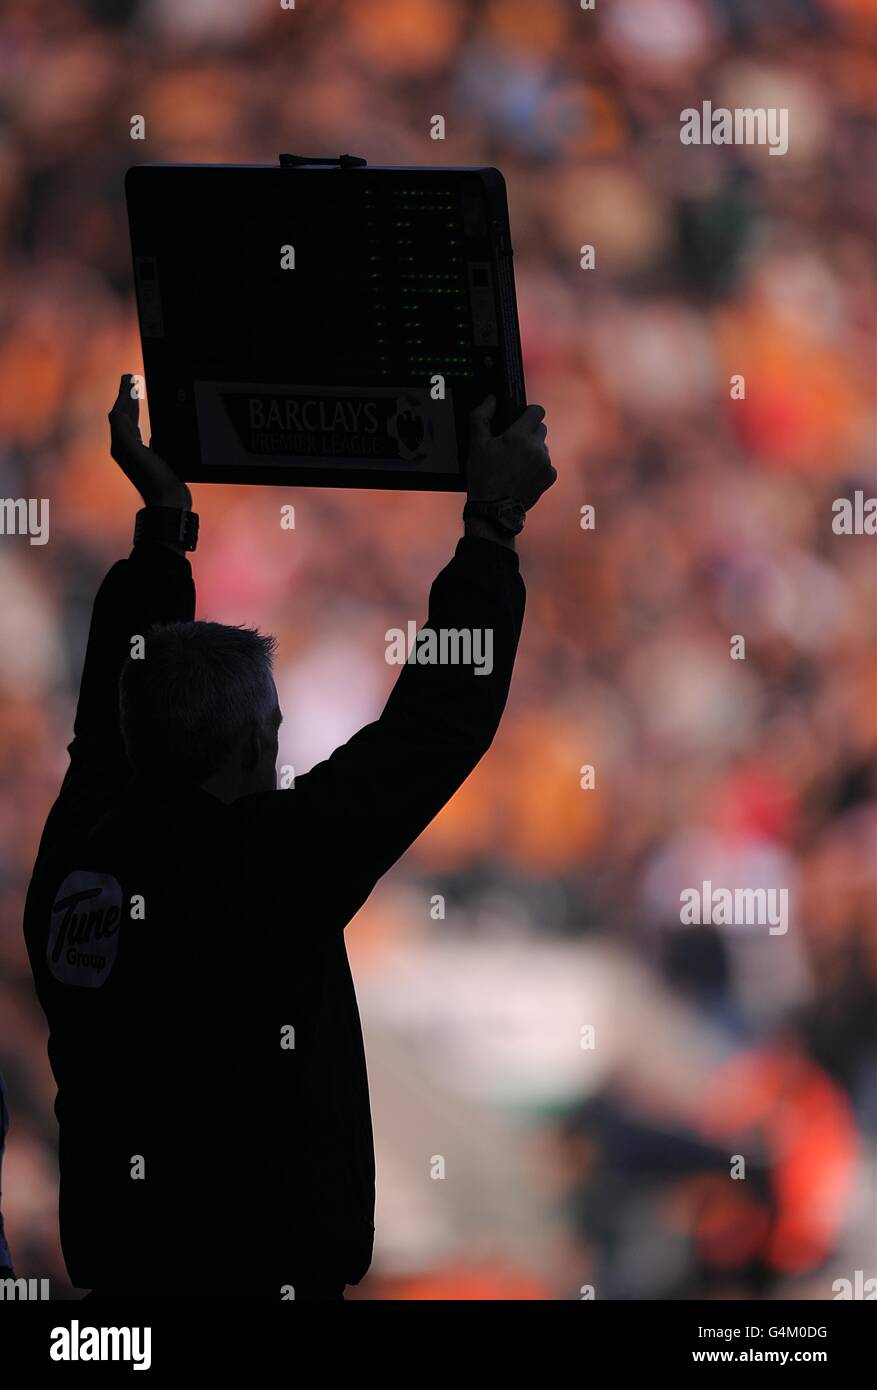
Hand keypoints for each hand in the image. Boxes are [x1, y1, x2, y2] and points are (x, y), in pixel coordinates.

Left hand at [108, 375, 190, 509]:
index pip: (120, 412)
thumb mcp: (132, 450)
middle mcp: (127, 449)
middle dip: (127, 398)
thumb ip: (121, 429)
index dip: (124, 394)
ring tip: (138, 396)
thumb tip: (116, 410)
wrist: (168, 502)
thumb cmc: (152, 477)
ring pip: (134, 426)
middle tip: (131, 379)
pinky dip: (147, 425)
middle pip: (124, 417)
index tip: (129, 377)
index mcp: (121, 444)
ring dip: (136, 409)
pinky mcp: (154, 462)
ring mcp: (140, 456)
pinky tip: (151, 424)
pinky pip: (146, 437)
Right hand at [466, 395, 555, 509]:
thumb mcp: (476, 445)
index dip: (529, 413)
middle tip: (513, 445)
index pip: (537, 411)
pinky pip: (547, 465)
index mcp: (520, 436)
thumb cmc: (483, 476)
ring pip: (543, 448)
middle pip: (541, 428)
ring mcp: (545, 463)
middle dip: (529, 433)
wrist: (494, 509)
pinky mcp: (550, 477)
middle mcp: (537, 447)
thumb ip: (481, 417)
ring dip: (533, 451)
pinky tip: (523, 476)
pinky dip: (538, 468)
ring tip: (516, 464)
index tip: (520, 420)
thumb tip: (491, 400)